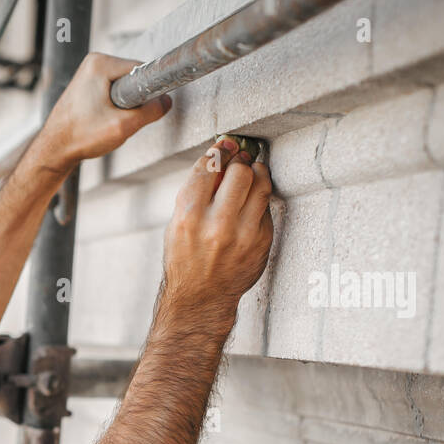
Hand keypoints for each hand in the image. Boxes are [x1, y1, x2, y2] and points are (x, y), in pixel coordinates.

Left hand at [29, 53, 171, 175]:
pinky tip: (101, 120)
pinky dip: (113, 108)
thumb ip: (150, 111)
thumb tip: (167, 101)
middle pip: (132, 79)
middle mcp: (93, 63)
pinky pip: (113, 93)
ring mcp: (89, 73)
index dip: (146, 92)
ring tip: (106, 121)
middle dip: (132, 101)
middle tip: (117, 120)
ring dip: (122, 107)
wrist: (55, 149)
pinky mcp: (87, 85)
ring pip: (123, 88)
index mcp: (100, 63)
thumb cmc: (79, 136)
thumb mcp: (123, 126)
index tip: (142, 109)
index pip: (140, 70)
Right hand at [159, 137, 273, 333]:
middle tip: (240, 160)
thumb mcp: (177, 224)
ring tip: (252, 173)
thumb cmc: (185, 258)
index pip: (209, 168)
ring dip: (256, 173)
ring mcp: (242, 235)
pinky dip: (259, 200)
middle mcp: (216, 226)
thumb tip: (220, 154)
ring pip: (260, 185)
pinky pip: (266, 208)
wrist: (200, 297)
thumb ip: (196, 193)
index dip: (220, 150)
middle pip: (239, 172)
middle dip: (240, 161)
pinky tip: (251, 203)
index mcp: (188, 218)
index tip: (225, 145)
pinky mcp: (260, 242)